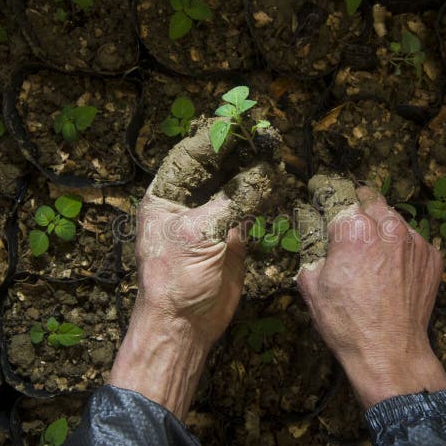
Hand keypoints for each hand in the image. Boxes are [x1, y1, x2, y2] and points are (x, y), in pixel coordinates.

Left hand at [110, 119, 273, 418]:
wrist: (184, 326)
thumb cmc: (176, 279)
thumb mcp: (200, 233)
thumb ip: (233, 199)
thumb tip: (264, 172)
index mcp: (166, 194)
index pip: (192, 153)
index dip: (217, 135)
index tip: (243, 119)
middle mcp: (187, 201)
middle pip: (217, 166)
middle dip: (241, 150)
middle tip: (268, 133)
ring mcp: (210, 217)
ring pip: (235, 185)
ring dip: (256, 170)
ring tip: (278, 152)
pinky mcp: (230, 235)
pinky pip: (249, 207)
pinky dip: (264, 195)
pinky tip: (279, 181)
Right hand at [296, 176, 445, 408]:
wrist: (389, 353)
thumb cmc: (347, 323)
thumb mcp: (311, 284)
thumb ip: (310, 247)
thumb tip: (309, 230)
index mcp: (355, 230)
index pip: (338, 197)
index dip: (326, 196)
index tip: (321, 193)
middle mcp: (389, 228)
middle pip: (370, 200)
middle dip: (357, 208)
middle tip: (348, 226)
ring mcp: (415, 242)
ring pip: (394, 219)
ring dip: (382, 227)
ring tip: (371, 254)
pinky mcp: (432, 257)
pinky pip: (412, 240)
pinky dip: (401, 248)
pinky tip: (391, 270)